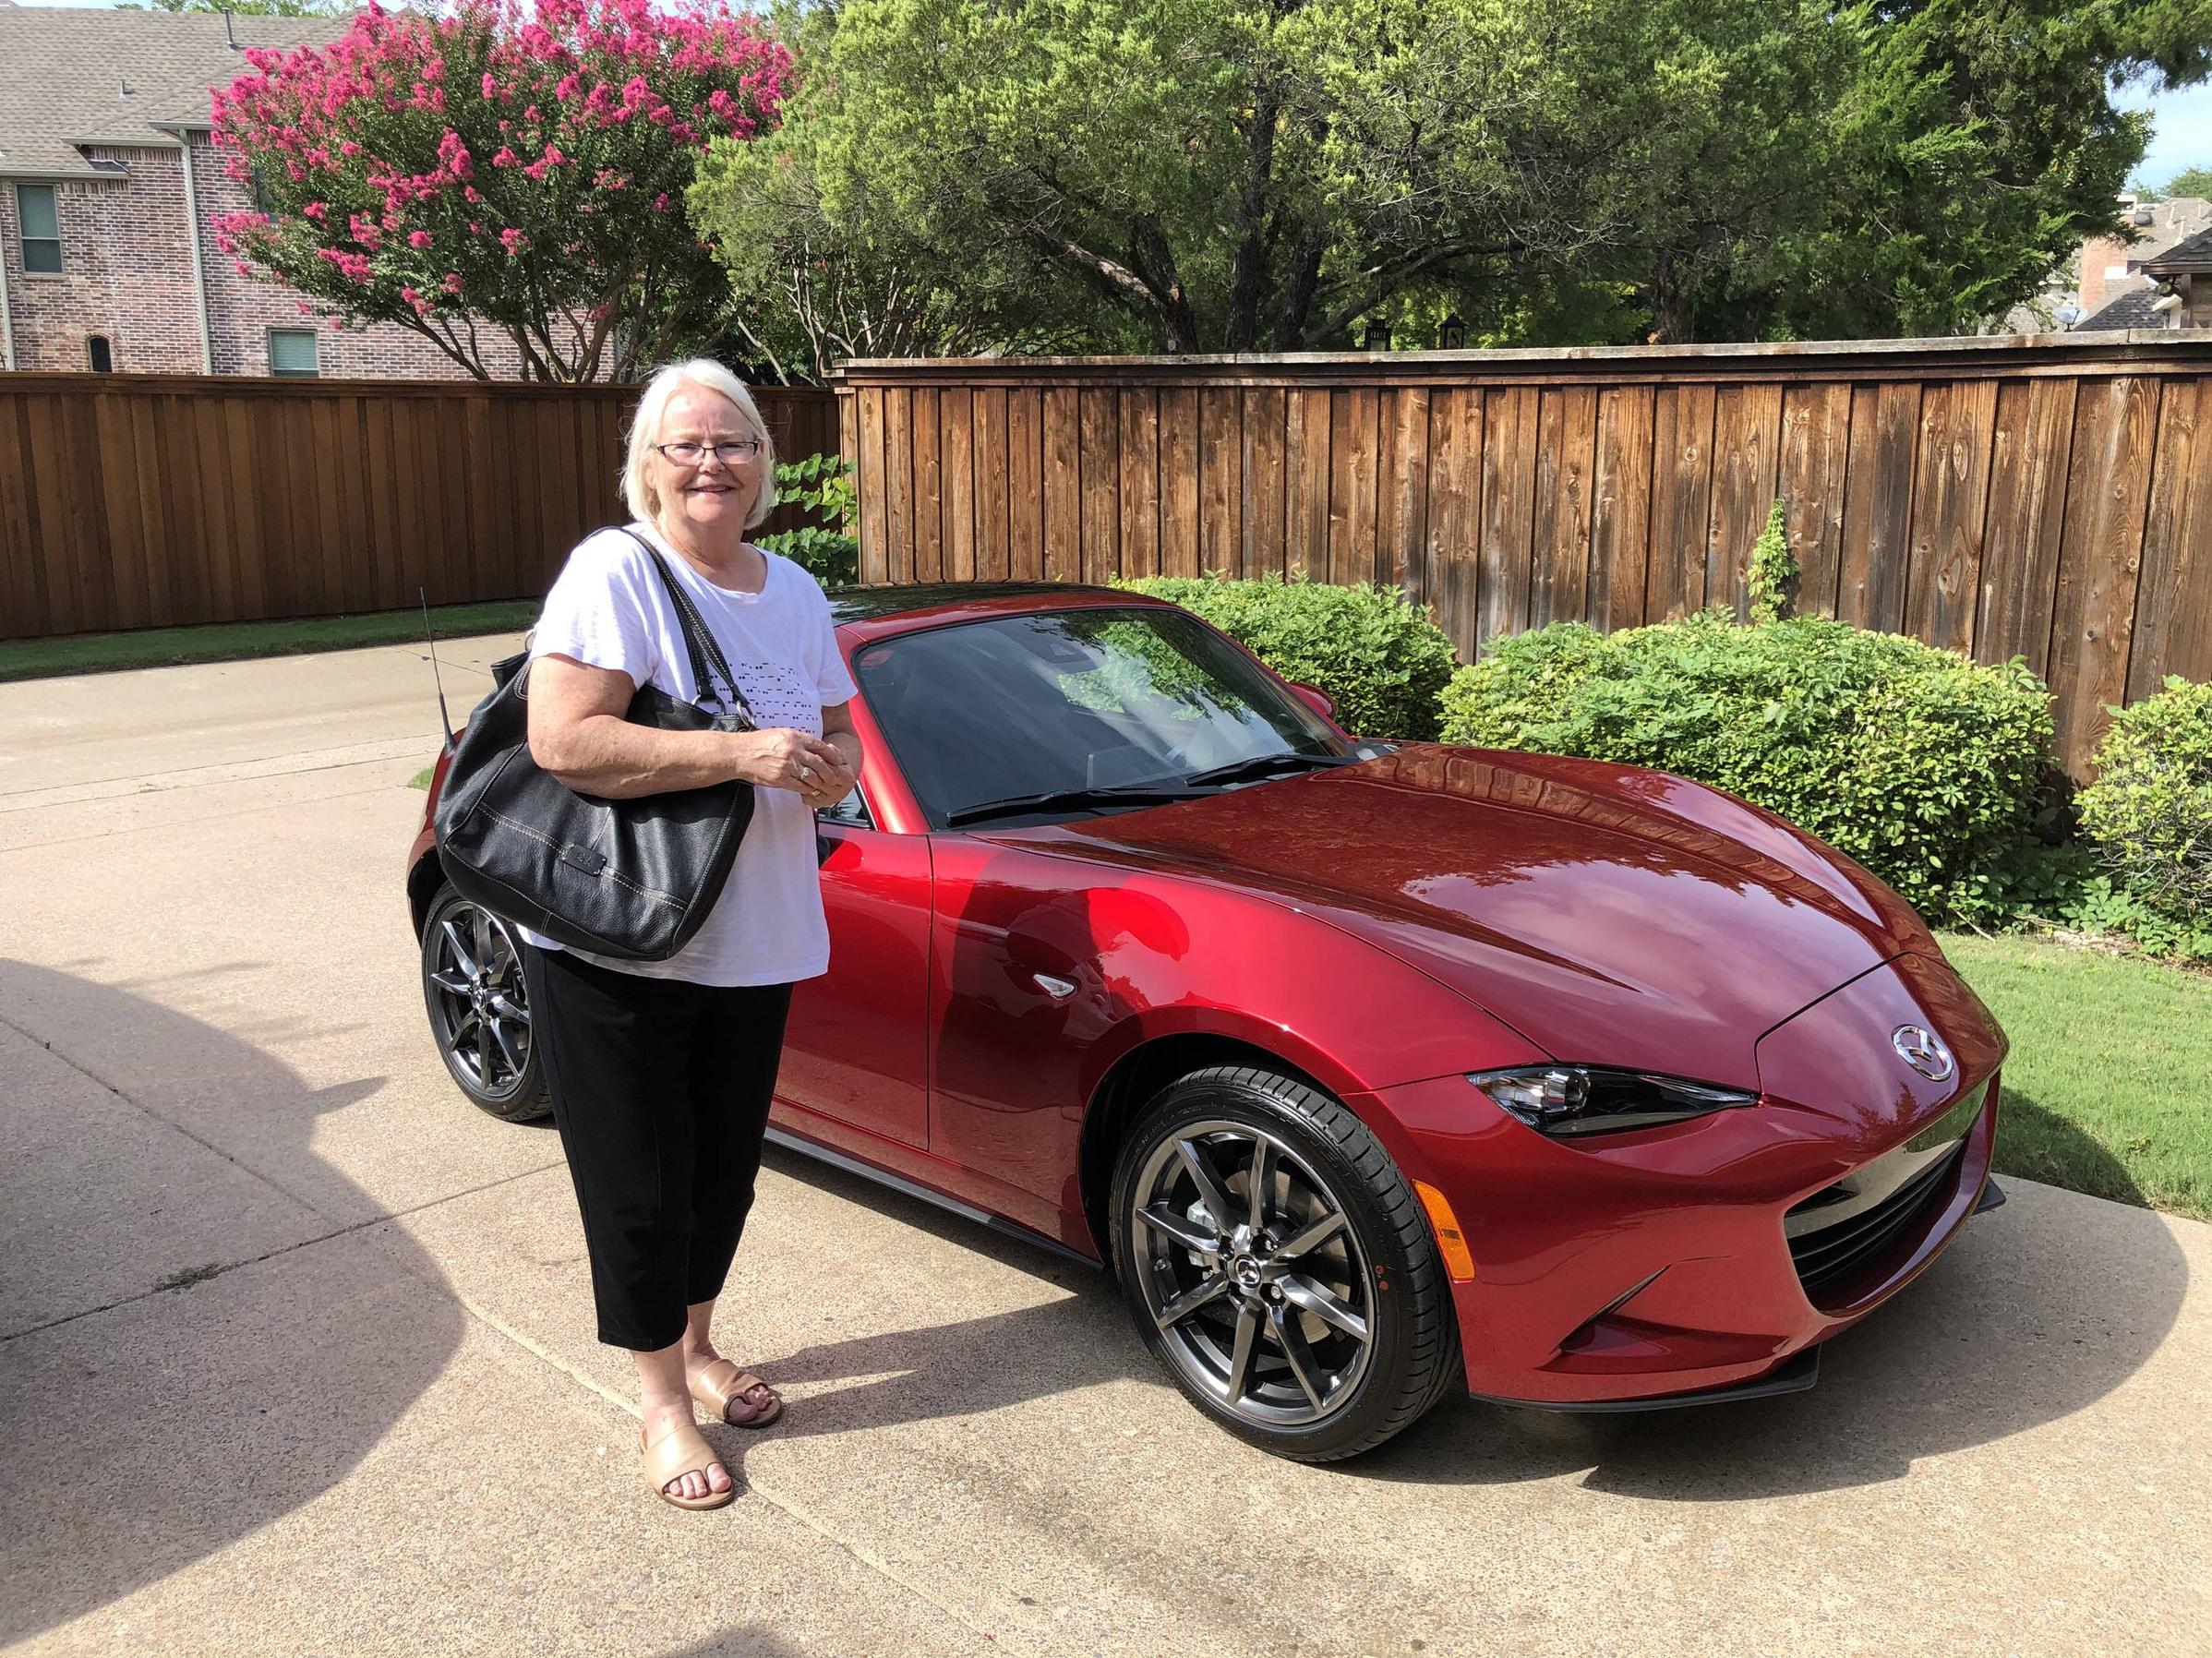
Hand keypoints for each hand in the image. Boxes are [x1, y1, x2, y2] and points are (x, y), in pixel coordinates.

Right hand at [732, 728, 849, 796]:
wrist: (739, 754)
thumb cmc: (757, 744)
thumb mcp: (779, 734)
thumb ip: (797, 740)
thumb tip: (812, 746)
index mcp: (794, 737)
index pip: (820, 746)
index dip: (832, 754)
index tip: (838, 760)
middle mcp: (793, 750)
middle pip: (820, 763)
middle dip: (830, 771)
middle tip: (835, 777)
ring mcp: (788, 765)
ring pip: (812, 776)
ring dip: (820, 782)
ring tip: (824, 785)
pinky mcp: (781, 779)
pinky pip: (800, 786)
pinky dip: (807, 789)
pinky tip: (810, 790)